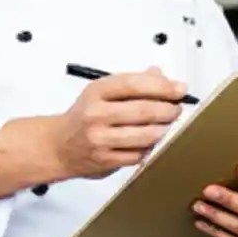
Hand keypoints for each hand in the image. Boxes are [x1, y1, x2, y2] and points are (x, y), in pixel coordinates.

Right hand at [54, 66, 185, 178]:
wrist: (59, 146)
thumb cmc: (84, 117)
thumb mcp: (102, 92)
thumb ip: (132, 83)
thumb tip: (161, 76)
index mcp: (96, 92)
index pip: (134, 84)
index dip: (162, 86)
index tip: (179, 89)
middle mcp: (96, 114)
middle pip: (142, 111)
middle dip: (167, 109)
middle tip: (176, 109)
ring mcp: (100, 139)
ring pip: (145, 135)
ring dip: (163, 130)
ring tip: (166, 125)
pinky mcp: (105, 161)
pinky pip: (139, 155)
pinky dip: (149, 148)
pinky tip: (149, 141)